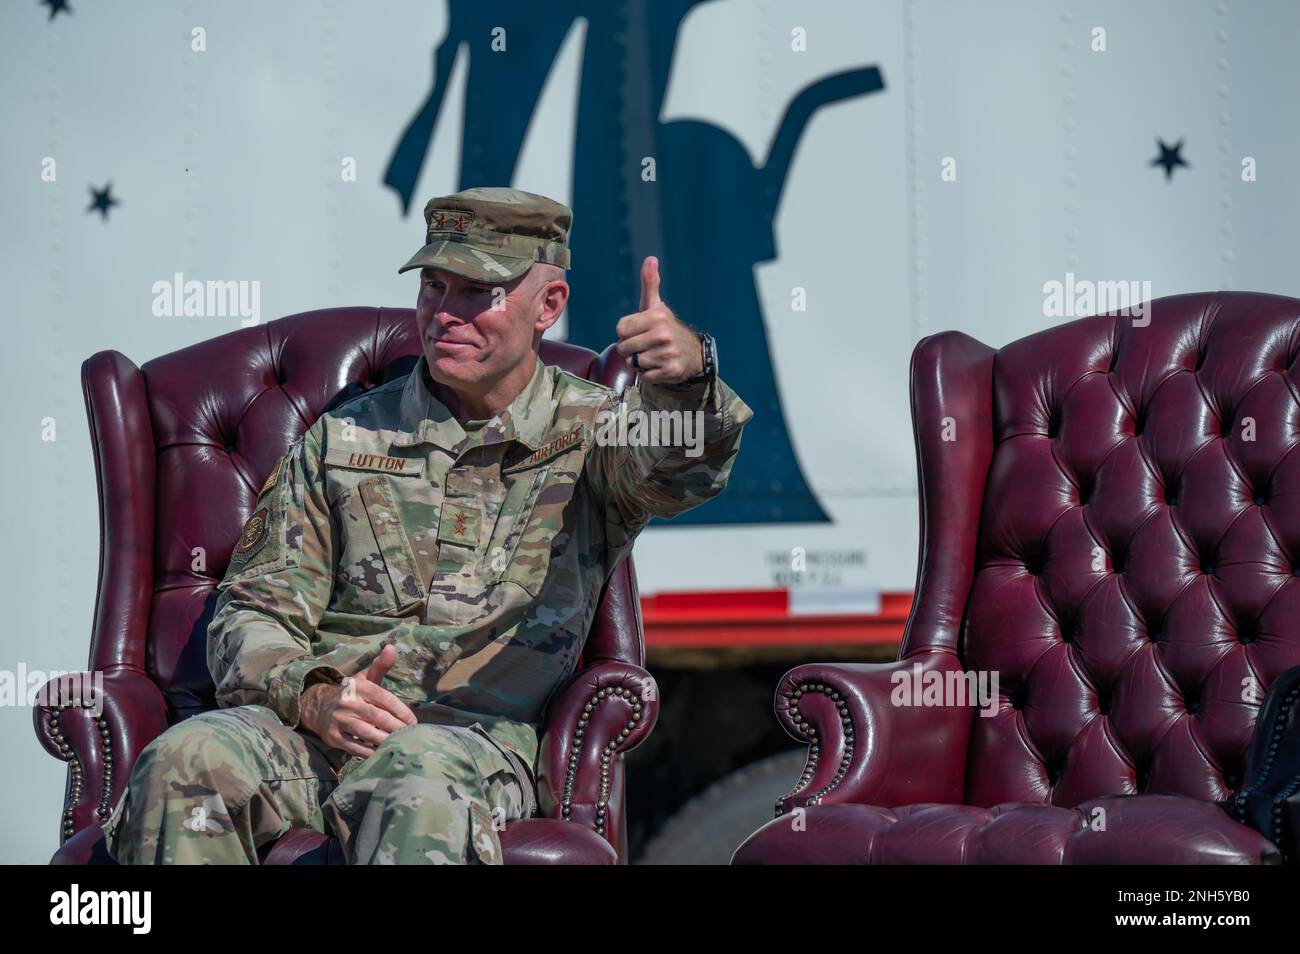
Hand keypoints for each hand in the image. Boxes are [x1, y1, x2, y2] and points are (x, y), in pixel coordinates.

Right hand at [300, 644, 416, 758]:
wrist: (318, 707)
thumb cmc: (352, 694)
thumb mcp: (365, 678)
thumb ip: (381, 666)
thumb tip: (393, 646)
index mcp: (359, 687)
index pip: (385, 699)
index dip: (401, 711)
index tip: (413, 722)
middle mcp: (349, 702)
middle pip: (378, 717)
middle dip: (396, 728)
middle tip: (409, 736)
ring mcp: (339, 720)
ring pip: (367, 732)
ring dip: (385, 740)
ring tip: (398, 744)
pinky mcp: (333, 736)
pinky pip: (354, 747)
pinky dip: (369, 752)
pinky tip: (381, 753)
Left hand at [614, 256, 703, 384]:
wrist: (692, 353)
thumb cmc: (665, 328)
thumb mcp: (656, 306)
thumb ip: (650, 283)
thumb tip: (651, 258)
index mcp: (656, 317)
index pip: (620, 329)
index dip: (627, 332)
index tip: (640, 330)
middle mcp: (662, 335)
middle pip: (624, 348)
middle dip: (631, 349)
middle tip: (646, 345)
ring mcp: (667, 354)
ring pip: (633, 363)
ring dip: (640, 362)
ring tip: (653, 355)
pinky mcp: (670, 371)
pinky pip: (644, 376)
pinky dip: (649, 373)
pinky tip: (660, 365)